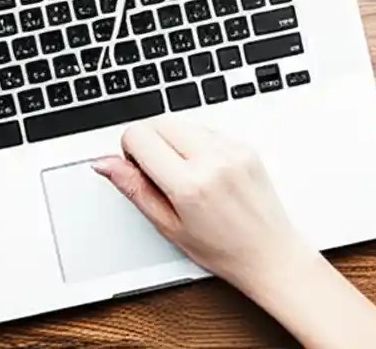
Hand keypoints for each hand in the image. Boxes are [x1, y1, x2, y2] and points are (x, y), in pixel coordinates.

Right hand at [93, 116, 311, 292]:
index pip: (139, 136)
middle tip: (158, 173)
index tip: (138, 170)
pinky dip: (197, 143)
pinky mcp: (245, 145)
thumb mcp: (169, 226)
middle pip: (158, 121)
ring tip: (185, 175)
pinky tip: (204, 171)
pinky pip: (207, 129)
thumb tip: (105, 163)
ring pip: (182, 122)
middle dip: (148, 141)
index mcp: (189, 184)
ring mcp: (232, 149)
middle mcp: (213, 160)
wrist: (270, 253)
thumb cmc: (223, 250)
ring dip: (173, 141)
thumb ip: (135, 189)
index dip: (129, 152)